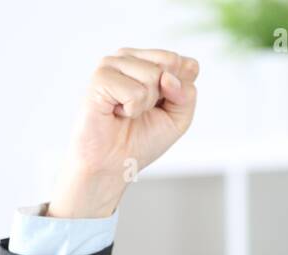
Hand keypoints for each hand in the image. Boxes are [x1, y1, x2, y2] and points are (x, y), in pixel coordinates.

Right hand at [47, 48, 199, 217]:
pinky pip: (135, 91)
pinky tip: (116, 112)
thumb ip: (187, 94)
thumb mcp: (178, 118)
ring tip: (127, 112)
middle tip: (142, 111)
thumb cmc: (141, 139)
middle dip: (164, 96)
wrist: (113, 163)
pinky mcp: (100, 77)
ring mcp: (112, 64)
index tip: (161, 107)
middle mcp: (130, 57)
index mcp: (148, 62)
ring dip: (145, 104)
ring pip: (153, 75)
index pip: (183, 62)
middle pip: (170, 63)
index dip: (180, 91)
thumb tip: (168, 77)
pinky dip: (131, 110)